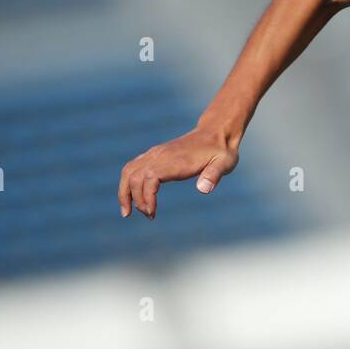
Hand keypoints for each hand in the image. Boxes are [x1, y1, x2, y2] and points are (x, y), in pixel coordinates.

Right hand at [118, 126, 238, 219]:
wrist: (216, 133)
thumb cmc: (221, 151)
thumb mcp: (225, 163)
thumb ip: (214, 175)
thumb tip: (203, 189)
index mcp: (175, 160)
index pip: (149, 177)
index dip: (147, 196)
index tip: (153, 212)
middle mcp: (160, 155)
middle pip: (133, 176)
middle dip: (134, 199)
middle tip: (148, 216)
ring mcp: (155, 153)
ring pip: (128, 171)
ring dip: (125, 192)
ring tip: (128, 212)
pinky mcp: (154, 154)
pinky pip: (133, 167)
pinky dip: (127, 183)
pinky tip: (133, 199)